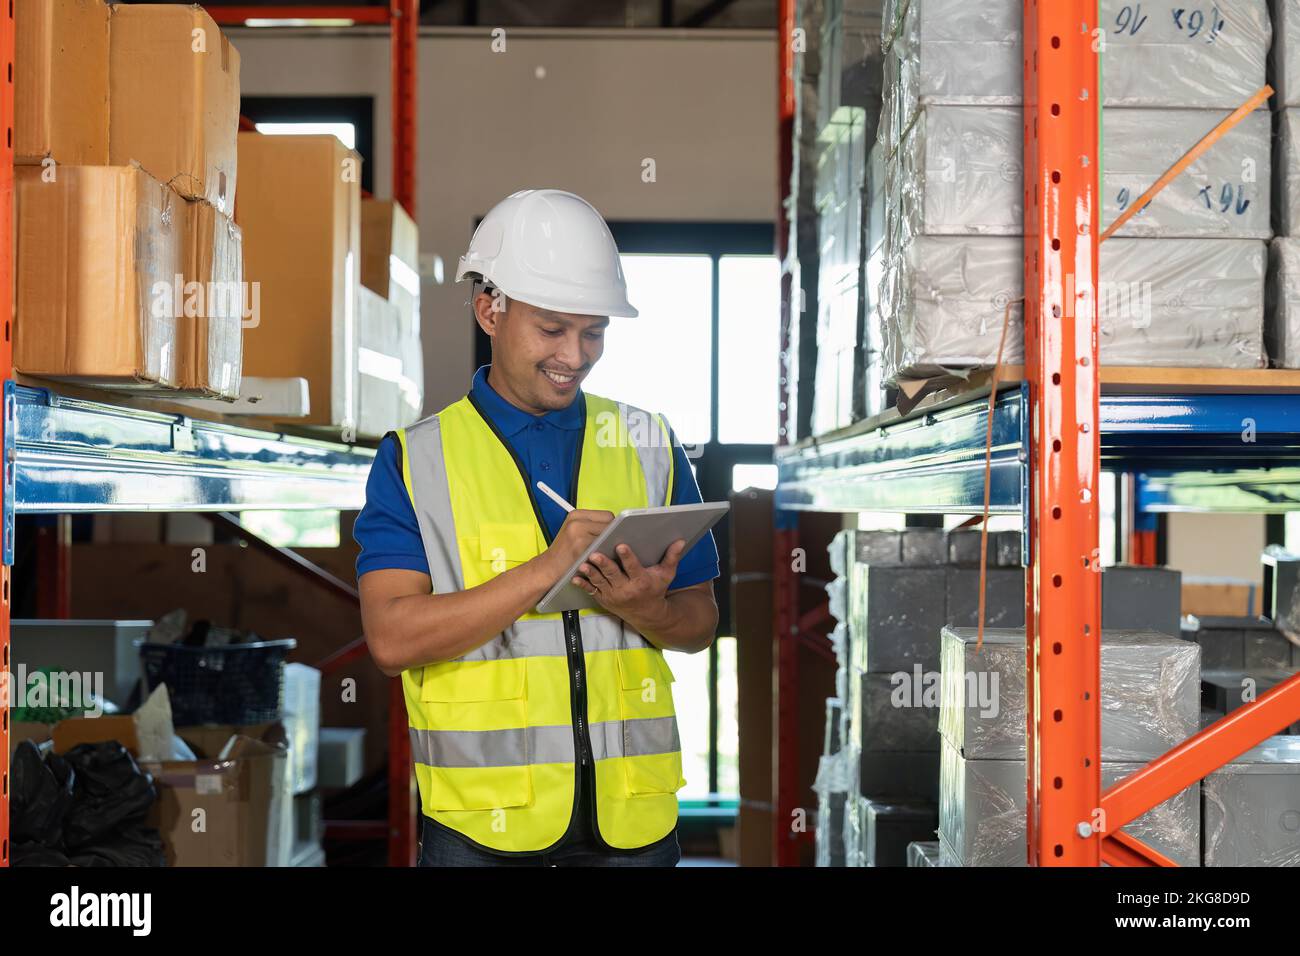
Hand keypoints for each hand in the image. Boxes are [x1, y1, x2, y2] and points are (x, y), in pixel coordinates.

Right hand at [540, 509, 614, 578]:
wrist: (547, 568)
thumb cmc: (564, 553)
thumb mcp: (574, 533)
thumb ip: (592, 527)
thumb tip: (620, 528)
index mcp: (576, 514)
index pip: (607, 516)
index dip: (613, 527)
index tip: (614, 537)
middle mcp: (577, 520)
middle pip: (610, 523)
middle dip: (613, 534)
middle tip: (611, 546)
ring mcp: (578, 532)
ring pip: (607, 534)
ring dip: (611, 544)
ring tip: (608, 553)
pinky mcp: (580, 545)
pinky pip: (601, 547)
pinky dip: (605, 553)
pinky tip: (603, 559)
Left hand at [573, 539, 687, 627]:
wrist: (647, 615)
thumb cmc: (655, 590)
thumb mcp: (666, 575)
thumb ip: (672, 557)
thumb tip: (681, 540)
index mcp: (641, 581)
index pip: (633, 567)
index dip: (627, 557)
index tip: (621, 545)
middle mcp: (626, 589)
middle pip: (613, 575)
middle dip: (604, 565)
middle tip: (595, 554)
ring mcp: (613, 595)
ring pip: (600, 582)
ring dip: (590, 573)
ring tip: (582, 564)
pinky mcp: (604, 599)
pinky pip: (591, 591)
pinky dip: (583, 585)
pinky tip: (574, 577)